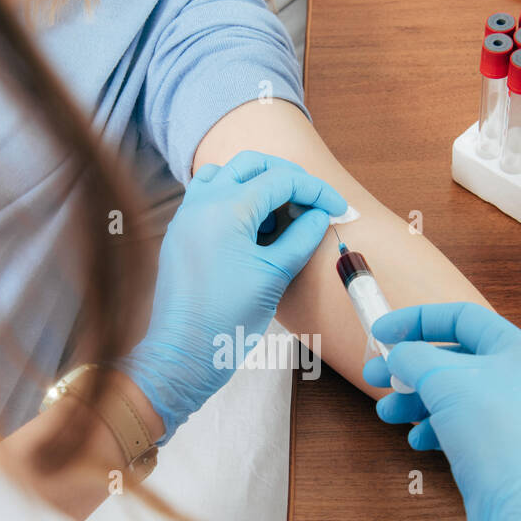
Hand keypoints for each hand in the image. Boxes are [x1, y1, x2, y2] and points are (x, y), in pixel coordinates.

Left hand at [119, 151, 346, 439]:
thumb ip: (301, 238)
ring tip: (282, 215)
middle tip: (314, 202)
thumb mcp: (274, 276)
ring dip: (259, 184)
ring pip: (227, 175)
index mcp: (225, 208)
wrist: (183, 354)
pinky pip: (210, 198)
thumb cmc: (227, 319)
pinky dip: (237, 200)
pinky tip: (256, 229)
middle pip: (252, 165)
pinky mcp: (182, 234)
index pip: (281, 180)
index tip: (339, 208)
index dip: (316, 191)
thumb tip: (320, 215)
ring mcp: (187, 216)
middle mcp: (201, 202)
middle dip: (288, 177)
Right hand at [362, 302, 520, 520]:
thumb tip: (399, 355)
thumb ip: (414, 357)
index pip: (463, 318)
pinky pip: (467, 428)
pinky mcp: (511, 452)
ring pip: (458, 397)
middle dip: (411, 369)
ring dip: (417, 401)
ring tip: (387, 414)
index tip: (381, 332)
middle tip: (374, 378)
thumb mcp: (444, 380)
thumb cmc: (496, 435)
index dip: (417, 320)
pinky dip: (438, 428)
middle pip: (457, 360)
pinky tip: (417, 440)